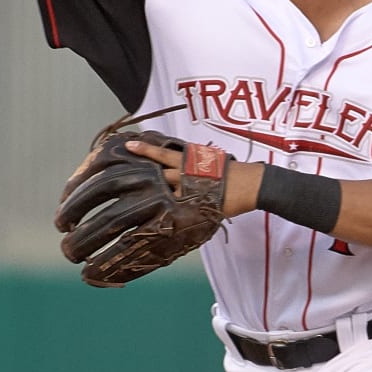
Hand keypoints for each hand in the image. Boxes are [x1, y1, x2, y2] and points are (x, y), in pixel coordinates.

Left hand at [124, 139, 261, 217]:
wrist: (250, 183)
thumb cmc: (229, 169)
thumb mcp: (207, 158)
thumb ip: (190, 159)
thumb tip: (174, 159)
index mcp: (189, 159)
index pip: (162, 153)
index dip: (144, 150)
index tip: (128, 147)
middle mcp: (186, 173)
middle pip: (158, 175)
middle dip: (141, 177)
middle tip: (120, 178)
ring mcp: (190, 190)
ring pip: (164, 193)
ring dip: (150, 198)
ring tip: (129, 205)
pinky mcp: (195, 206)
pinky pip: (177, 212)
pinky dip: (167, 216)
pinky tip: (151, 225)